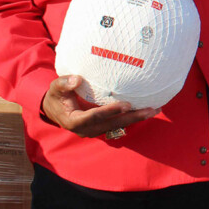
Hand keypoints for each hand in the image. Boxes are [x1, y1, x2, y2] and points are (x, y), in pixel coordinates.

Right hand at [41, 75, 159, 137]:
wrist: (54, 109)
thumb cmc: (56, 96)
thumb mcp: (55, 88)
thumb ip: (64, 83)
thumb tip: (77, 79)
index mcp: (73, 121)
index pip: (94, 117)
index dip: (110, 111)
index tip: (126, 104)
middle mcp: (85, 129)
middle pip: (111, 124)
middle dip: (131, 118)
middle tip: (150, 110)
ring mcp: (94, 130)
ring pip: (117, 126)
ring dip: (136, 119)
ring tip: (154, 111)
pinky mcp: (100, 127)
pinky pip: (118, 123)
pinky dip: (131, 118)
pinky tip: (147, 111)